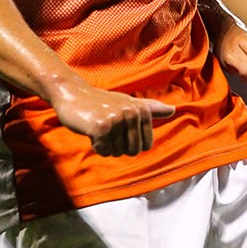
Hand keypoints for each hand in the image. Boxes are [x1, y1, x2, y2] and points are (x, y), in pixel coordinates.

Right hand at [50, 77, 175, 156]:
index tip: (120, 128)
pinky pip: (104, 151)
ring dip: (106, 145)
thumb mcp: (128, 103)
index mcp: (142, 110)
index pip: (145, 146)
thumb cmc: (101, 102)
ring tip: (98, 128)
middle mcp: (132, 113)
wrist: (72, 94)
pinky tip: (90, 130)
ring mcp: (117, 120)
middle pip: (133, 151)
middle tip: (108, 129)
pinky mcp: (101, 127)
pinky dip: (96, 146)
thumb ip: (151, 108)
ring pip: (117, 153)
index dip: (130, 142)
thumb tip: (173, 110)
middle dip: (118, 146)